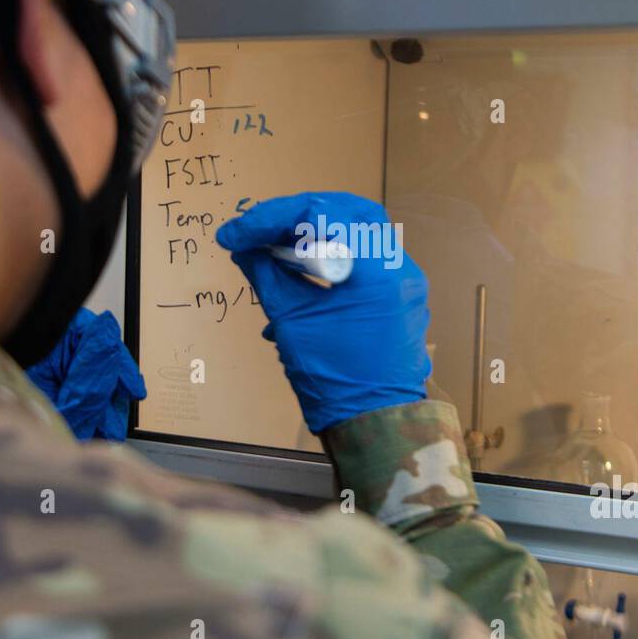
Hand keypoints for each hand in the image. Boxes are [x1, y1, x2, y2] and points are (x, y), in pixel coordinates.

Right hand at [215, 192, 429, 432]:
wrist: (375, 425)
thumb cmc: (334, 379)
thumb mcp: (291, 322)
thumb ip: (267, 275)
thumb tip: (244, 247)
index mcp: (375, 270)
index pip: (321, 215)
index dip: (269, 218)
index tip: (233, 234)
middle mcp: (398, 268)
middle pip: (348, 213)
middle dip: (299, 215)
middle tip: (262, 228)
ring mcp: (404, 283)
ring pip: (358, 235)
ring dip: (315, 235)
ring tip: (275, 248)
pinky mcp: (400, 298)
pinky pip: (363, 264)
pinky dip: (330, 259)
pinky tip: (298, 274)